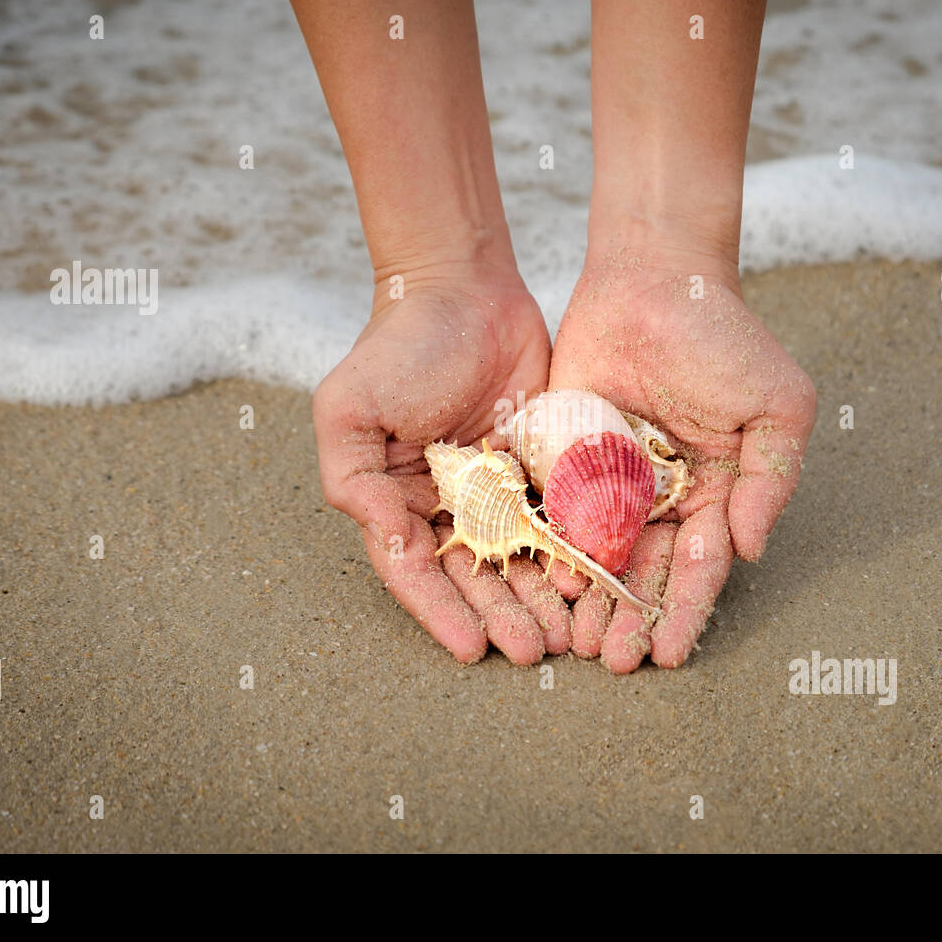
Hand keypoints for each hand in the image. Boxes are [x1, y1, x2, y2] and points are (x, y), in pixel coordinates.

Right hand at [312, 264, 572, 664]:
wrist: (464, 288)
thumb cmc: (398, 346)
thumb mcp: (350, 409)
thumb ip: (354, 480)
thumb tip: (389, 542)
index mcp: (397, 501)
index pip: (418, 571)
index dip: (442, 613)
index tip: (471, 649)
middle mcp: (449, 506)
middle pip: (476, 577)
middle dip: (503, 617)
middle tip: (534, 653)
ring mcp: (499, 490)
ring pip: (522, 559)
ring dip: (541, 600)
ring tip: (567, 636)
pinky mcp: (542, 468)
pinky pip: (559, 518)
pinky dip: (572, 552)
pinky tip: (591, 579)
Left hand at [549, 249, 815, 671]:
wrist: (652, 278)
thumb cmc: (725, 337)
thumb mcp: (777, 405)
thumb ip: (771, 478)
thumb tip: (748, 549)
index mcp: (714, 494)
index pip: (699, 567)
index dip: (685, 612)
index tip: (670, 654)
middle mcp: (662, 499)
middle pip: (645, 574)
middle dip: (632, 621)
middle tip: (615, 664)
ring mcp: (610, 483)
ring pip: (598, 557)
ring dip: (592, 604)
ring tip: (578, 647)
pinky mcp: (565, 460)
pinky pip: (557, 514)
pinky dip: (553, 552)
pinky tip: (545, 585)